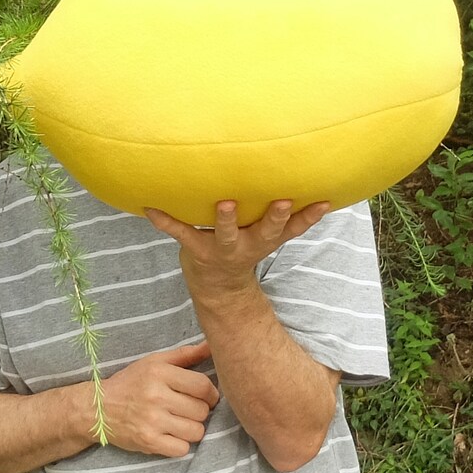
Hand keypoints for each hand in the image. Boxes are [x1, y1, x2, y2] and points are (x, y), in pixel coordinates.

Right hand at [102, 342, 218, 456]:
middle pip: (202, 410)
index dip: (211, 392)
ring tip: (181, 421)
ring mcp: (152, 421)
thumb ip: (185, 355)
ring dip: (193, 428)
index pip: (203, 386)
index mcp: (160, 373)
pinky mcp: (149, 442)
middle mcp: (156, 396)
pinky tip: (171, 434)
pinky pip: (182, 449)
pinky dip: (180, 444)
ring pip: (196, 431)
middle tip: (189, 408)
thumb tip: (211, 345)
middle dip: (200, 410)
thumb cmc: (131, 382)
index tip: (207, 396)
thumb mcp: (155, 361)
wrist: (98, 408)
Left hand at [145, 199, 329, 292]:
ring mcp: (221, 248)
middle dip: (273, 217)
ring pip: (226, 235)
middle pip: (265, 232)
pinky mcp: (195, 248)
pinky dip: (165, 221)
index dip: (309, 217)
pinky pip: (180, 233)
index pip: (293, 228)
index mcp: (266, 238)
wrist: (217, 286)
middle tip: (280, 201)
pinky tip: (151, 208)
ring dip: (226, 219)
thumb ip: (288, 215)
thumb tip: (320, 186)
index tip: (322, 202)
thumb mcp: (269, 234)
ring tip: (225, 203)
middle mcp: (248, 244)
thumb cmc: (245, 244)